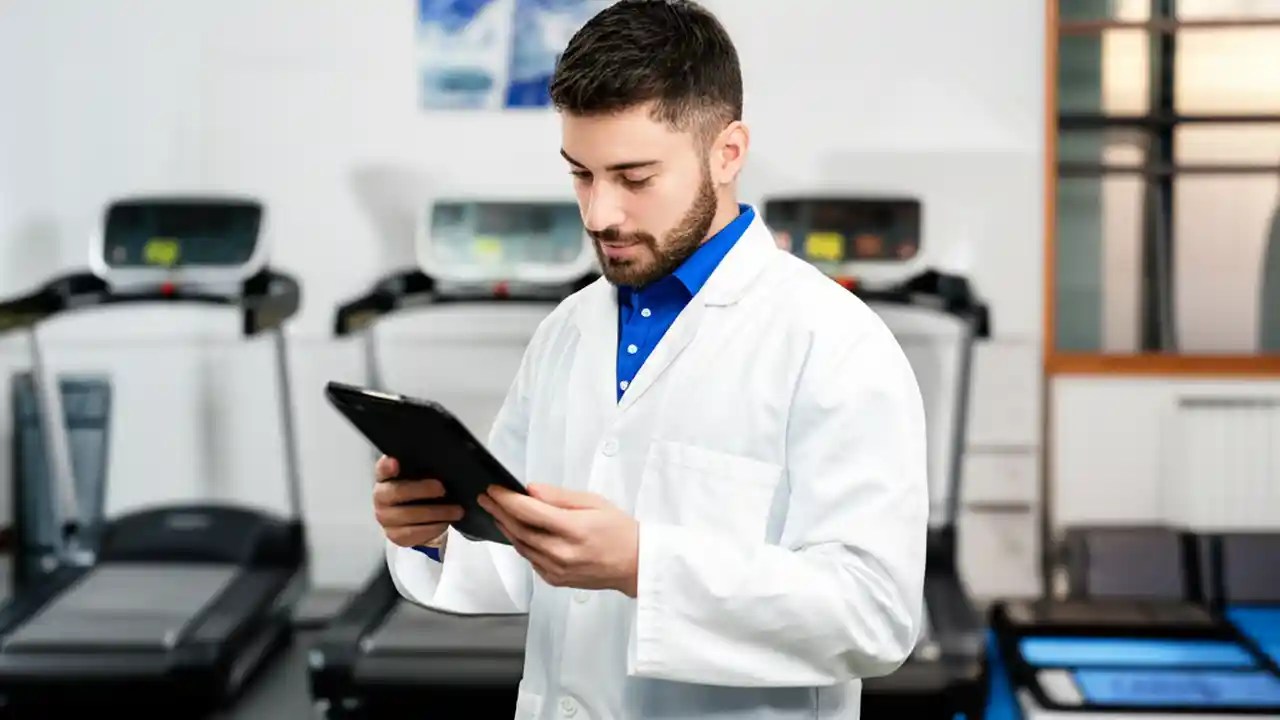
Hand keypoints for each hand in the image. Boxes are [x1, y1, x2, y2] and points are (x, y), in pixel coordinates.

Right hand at [372, 455, 463, 547]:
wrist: (420, 518)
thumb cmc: (421, 491)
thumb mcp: (422, 476)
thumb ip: (423, 467)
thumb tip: (443, 461)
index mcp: (385, 476)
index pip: (382, 468)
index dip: (387, 466)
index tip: (396, 463)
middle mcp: (380, 496)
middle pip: (397, 491)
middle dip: (422, 490)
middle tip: (443, 489)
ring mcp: (384, 517)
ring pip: (408, 515)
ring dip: (436, 513)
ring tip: (456, 510)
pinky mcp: (394, 535)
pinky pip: (413, 533)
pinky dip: (433, 528)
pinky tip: (445, 523)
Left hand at [478, 485, 638, 596]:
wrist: (635, 564)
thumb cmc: (619, 530)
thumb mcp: (594, 502)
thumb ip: (559, 497)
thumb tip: (531, 490)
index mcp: (573, 530)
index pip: (529, 512)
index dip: (506, 499)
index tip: (493, 489)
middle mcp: (561, 553)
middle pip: (519, 529)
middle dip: (499, 511)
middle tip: (486, 497)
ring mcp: (557, 570)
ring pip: (521, 546)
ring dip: (506, 527)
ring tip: (496, 511)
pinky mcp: (555, 580)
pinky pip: (530, 560)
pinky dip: (521, 544)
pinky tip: (516, 531)